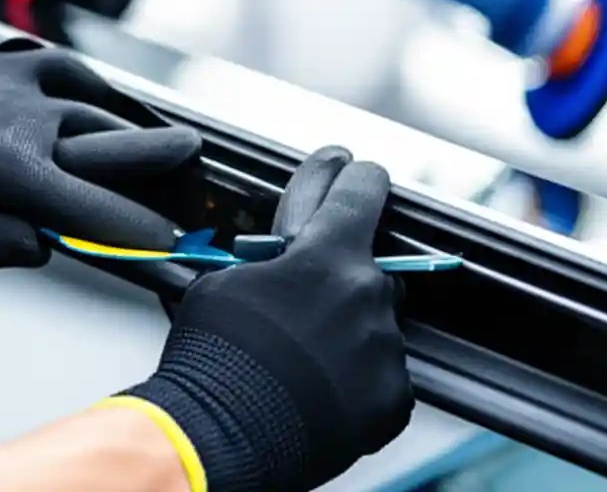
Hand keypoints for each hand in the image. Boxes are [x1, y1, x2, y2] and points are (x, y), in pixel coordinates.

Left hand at [0, 22, 203, 268]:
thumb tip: (41, 247)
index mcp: (10, 175)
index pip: (94, 210)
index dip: (139, 232)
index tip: (171, 243)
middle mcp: (23, 125)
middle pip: (111, 142)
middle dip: (160, 155)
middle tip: (194, 156)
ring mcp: (8, 89)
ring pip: (90, 100)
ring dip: (126, 119)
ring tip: (151, 130)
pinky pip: (50, 62)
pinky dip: (79, 75)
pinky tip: (87, 85)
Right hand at [123, 146, 412, 490]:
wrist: (218, 437)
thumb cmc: (213, 357)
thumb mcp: (225, 281)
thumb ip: (267, 257)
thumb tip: (276, 253)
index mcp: (328, 257)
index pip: (362, 190)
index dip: (355, 176)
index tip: (353, 169)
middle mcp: (368, 297)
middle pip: (368, 266)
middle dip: (338, 275)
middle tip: (300, 299)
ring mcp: (385, 349)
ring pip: (375, 323)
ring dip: (346, 329)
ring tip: (301, 356)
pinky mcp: (393, 398)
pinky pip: (383, 374)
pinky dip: (356, 377)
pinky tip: (318, 386)